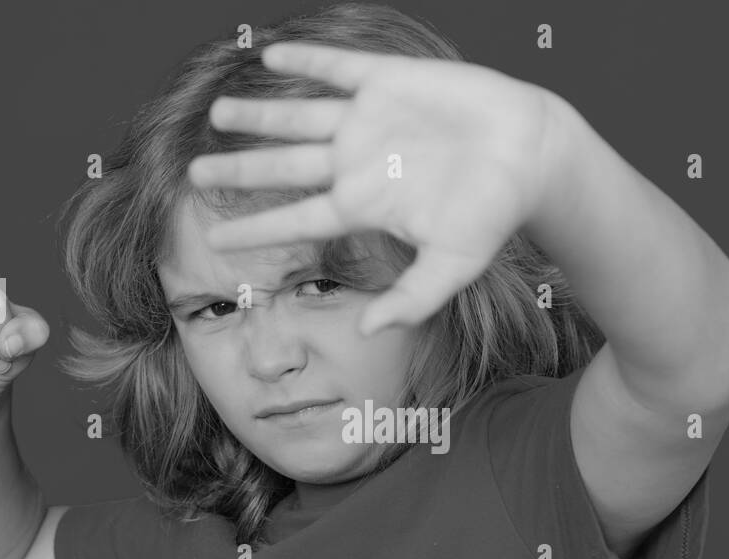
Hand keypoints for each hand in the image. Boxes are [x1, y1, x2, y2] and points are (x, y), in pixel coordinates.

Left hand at [187, 42, 560, 335]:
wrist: (532, 153)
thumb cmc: (493, 213)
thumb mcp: (453, 266)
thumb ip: (413, 299)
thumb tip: (371, 332)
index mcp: (364, 206)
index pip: (296, 220)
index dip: (254, 230)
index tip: (213, 242)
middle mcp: (356, 163)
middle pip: (283, 167)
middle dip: (239, 170)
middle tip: (196, 174)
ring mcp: (369, 121)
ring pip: (298, 116)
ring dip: (258, 114)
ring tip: (219, 113)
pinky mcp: (390, 80)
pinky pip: (338, 67)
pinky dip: (306, 61)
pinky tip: (271, 56)